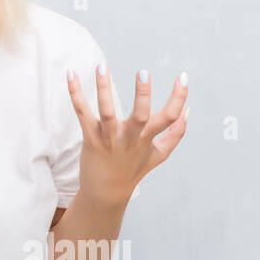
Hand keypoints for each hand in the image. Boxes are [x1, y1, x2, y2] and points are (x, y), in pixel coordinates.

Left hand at [67, 64, 189, 206]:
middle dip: (142, 95)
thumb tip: (188, 110)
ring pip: (107, 112)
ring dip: (103, 88)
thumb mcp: (159, 154)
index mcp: (148, 139)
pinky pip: (82, 114)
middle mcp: (129, 138)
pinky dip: (75, 94)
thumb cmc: (133, 170)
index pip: (169, 118)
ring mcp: (109, 139)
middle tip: (143, 73)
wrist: (106, 193)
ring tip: (102, 66)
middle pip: (140, 116)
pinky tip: (71, 74)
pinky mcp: (89, 138)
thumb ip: (175, 133)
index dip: (178, 97)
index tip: (183, 76)